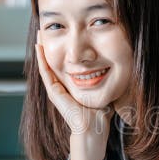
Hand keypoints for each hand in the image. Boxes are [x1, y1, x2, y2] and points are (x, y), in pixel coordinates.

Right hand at [34, 42, 112, 159]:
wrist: (92, 129)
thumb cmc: (100, 115)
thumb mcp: (103, 91)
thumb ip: (106, 81)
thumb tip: (119, 70)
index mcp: (71, 86)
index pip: (64, 64)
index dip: (62, 50)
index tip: (62, 35)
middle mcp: (61, 87)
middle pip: (53, 62)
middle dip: (50, 46)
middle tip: (45, 30)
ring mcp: (55, 90)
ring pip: (46, 65)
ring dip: (42, 50)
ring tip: (39, 34)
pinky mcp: (54, 93)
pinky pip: (46, 73)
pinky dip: (42, 60)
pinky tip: (40, 47)